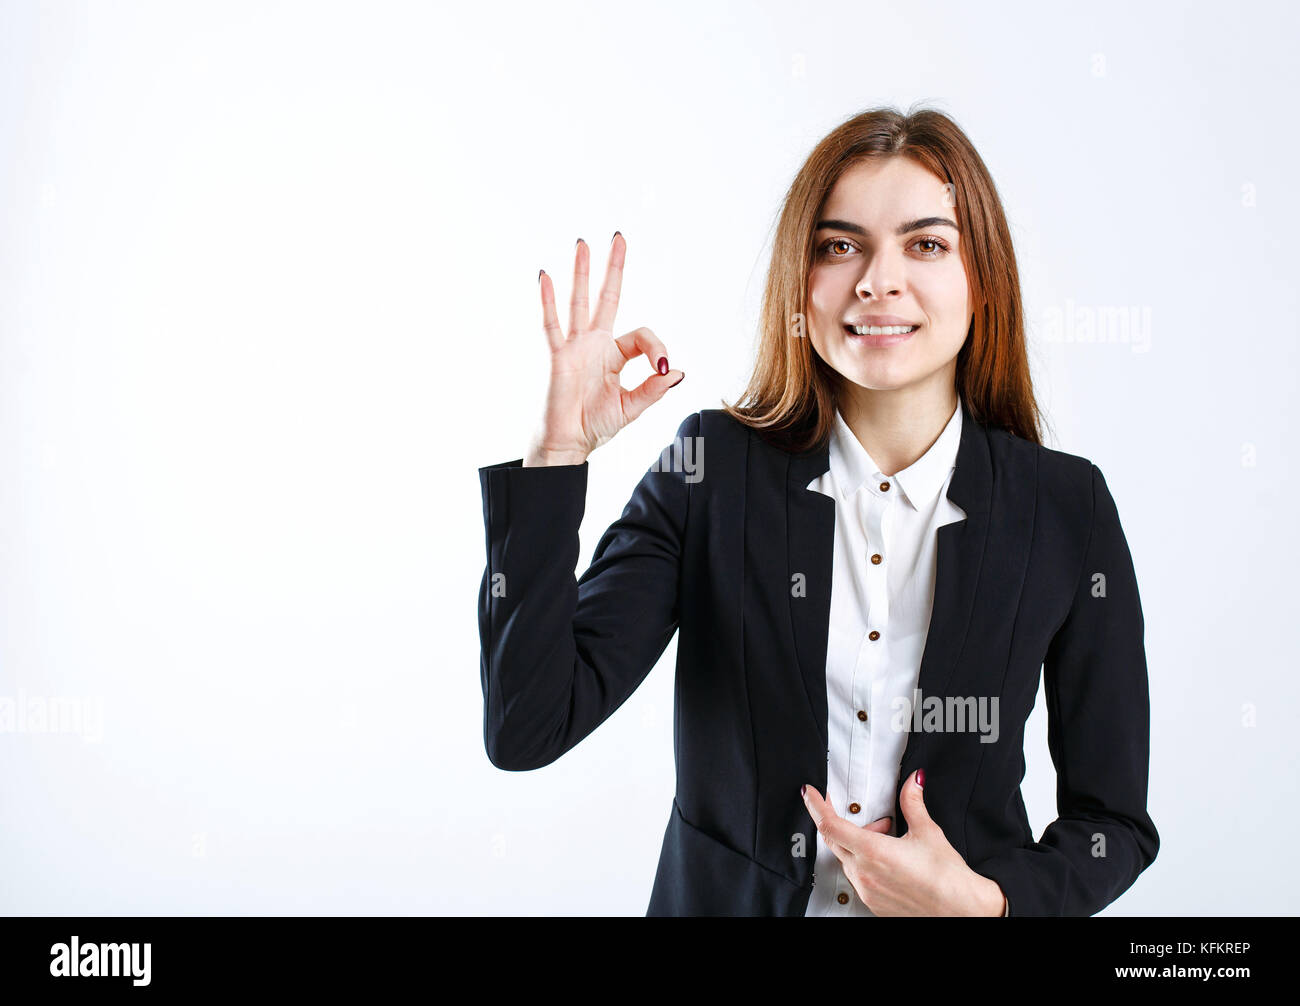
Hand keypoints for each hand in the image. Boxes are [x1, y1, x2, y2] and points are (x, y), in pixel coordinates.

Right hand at [523, 233, 683, 466]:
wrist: (568, 443)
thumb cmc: (595, 425)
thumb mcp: (632, 407)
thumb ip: (653, 389)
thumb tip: (676, 371)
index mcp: (614, 355)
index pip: (641, 335)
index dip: (656, 348)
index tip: (662, 369)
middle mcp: (594, 344)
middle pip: (606, 297)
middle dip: (613, 268)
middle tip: (618, 238)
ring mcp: (575, 347)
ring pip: (579, 302)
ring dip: (582, 273)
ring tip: (583, 244)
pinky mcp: (558, 357)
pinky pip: (551, 325)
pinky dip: (548, 301)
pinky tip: (545, 277)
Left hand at [801, 770, 1006, 915]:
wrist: (963, 911)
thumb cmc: (947, 877)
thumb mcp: (928, 832)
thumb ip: (912, 803)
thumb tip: (912, 782)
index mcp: (873, 852)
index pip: (830, 825)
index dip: (816, 806)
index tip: (810, 793)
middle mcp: (864, 874)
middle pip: (835, 841)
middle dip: (845, 823)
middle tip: (869, 817)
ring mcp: (867, 891)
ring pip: (847, 859)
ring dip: (859, 844)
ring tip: (888, 838)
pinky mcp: (874, 904)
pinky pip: (858, 877)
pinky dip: (865, 863)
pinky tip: (888, 860)